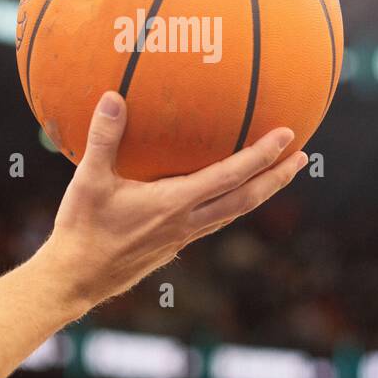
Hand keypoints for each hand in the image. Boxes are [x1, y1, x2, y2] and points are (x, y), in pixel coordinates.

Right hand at [33, 91, 307, 315]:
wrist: (74, 281)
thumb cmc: (80, 230)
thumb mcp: (88, 180)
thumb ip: (103, 137)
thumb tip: (114, 96)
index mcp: (173, 204)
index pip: (230, 178)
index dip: (262, 157)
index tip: (288, 137)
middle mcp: (186, 223)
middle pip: (246, 200)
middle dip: (277, 178)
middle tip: (303, 157)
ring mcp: (181, 237)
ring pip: (233, 213)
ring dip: (260, 193)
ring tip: (278, 174)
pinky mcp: (172, 246)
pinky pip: (213, 220)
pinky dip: (232, 203)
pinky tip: (225, 194)